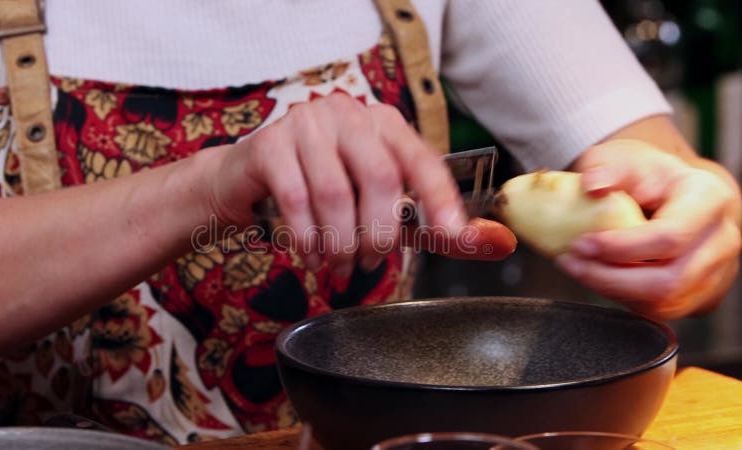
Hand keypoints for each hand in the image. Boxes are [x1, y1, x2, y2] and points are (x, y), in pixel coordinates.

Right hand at [199, 93, 515, 276]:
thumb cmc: (322, 192)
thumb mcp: (382, 208)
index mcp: (383, 124)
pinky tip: (311, 255)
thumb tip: (499, 243)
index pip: (421, 160)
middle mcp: (348, 115)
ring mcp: (305, 124)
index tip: (454, 235)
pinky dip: (308, 239)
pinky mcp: (269, 145)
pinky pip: (296, 200)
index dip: (440, 199)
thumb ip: (435, 227)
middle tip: (369, 264)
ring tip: (339, 266)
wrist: (247, 181)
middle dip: (379, 234)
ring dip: (341, 243)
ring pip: (336, 192)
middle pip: (380, 178)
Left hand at [558, 139, 740, 319]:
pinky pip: (661, 310)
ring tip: (578, 268)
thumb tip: (593, 186)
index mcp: (709, 198)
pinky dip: (623, 298)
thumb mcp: (621, 159)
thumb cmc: (641, 174)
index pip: (670, 237)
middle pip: (669, 280)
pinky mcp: (701, 294)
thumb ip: (604, 168)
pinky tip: (599, 277)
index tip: (580, 244)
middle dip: (610, 277)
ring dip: (612, 291)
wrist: (664, 191)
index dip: (621, 248)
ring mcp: (716, 271)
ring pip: (664, 302)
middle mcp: (722, 238)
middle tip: (570, 262)